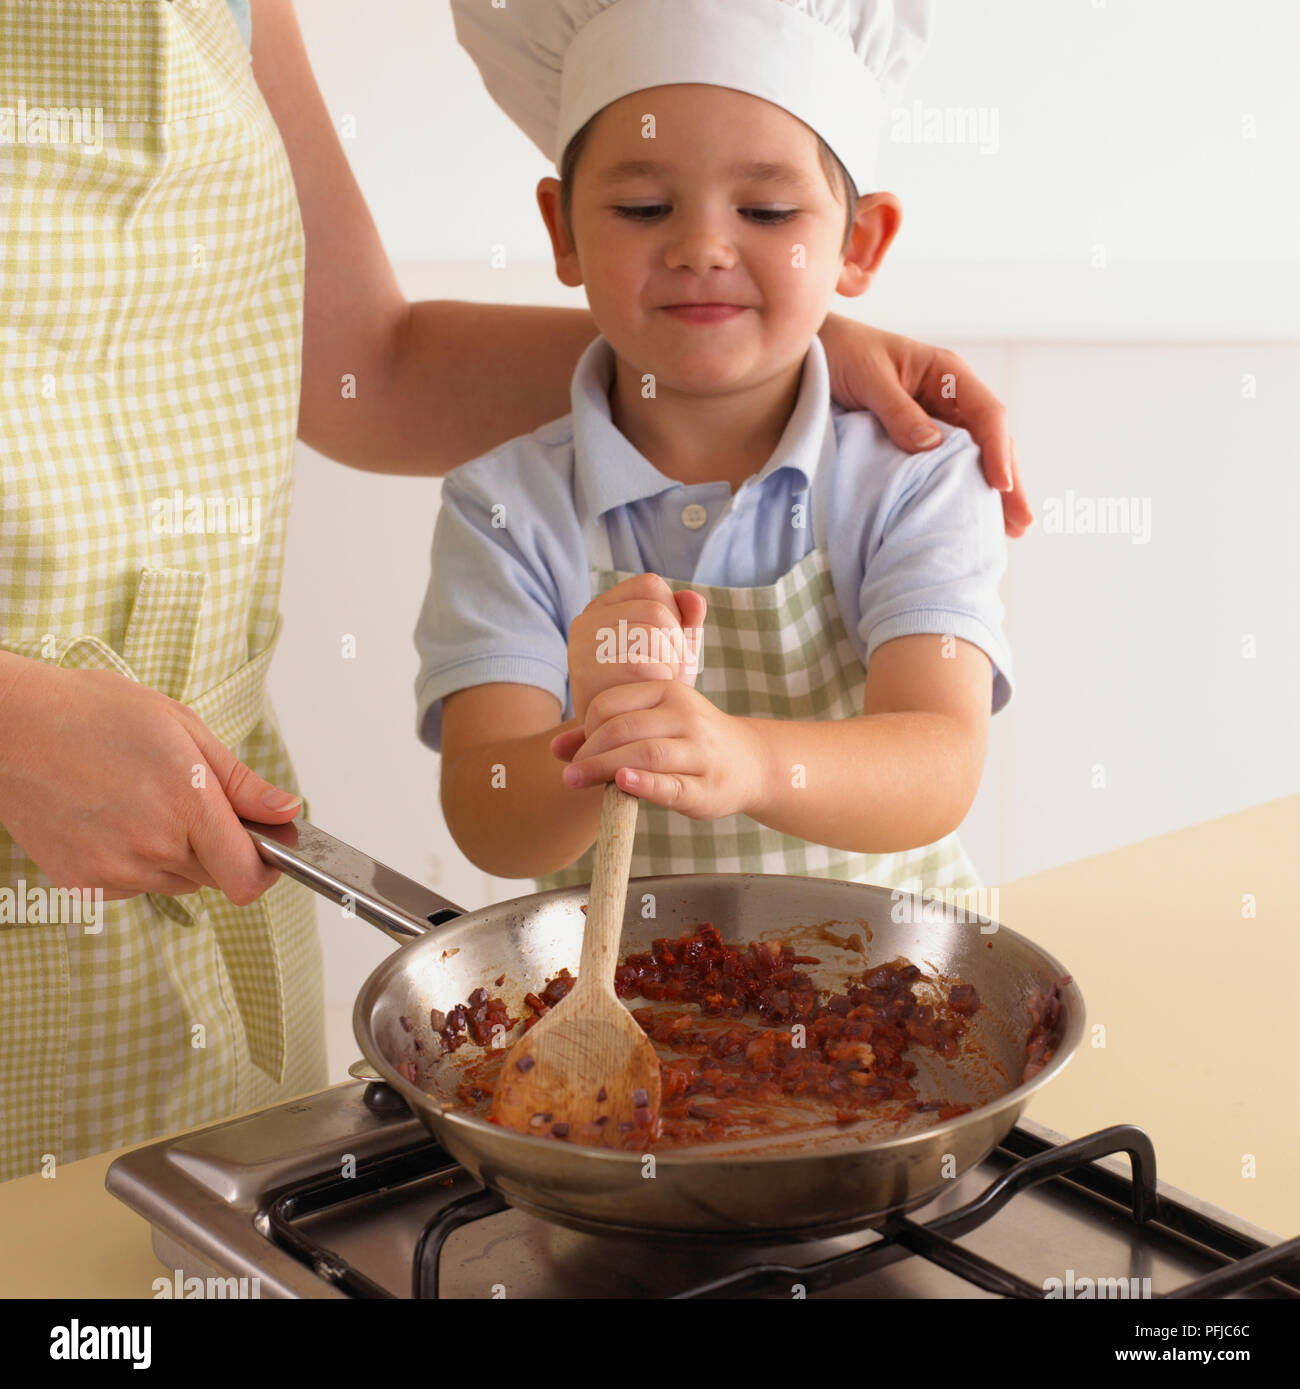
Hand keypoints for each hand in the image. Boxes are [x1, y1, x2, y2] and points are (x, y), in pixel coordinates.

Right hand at [0, 655, 302, 904]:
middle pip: (216, 878)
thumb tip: (286, 811)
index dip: (267, 869)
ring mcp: (113, 871)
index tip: (269, 852)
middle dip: (220, 849)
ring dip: (178, 856)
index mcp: (186, 805)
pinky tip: (115, 820)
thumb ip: (241, 782)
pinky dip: (137, 864)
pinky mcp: (81, 885)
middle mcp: (151, 847)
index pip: (247, 877)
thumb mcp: (183, 728)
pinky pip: (134, 887)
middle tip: (194, 804)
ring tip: (145, 803)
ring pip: (176, 883)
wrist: (10, 728)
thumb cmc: (92, 714)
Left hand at [550, 680, 762, 821]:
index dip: (585, 729)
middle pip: (624, 729)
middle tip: (569, 775)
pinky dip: (646, 784)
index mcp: (668, 692)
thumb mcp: (652, 724)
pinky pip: (674, 785)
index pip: (610, 704)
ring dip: (604, 768)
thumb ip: (605, 732)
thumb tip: (555, 749)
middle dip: (589, 752)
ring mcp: (700, 751)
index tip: (578, 752)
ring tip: (576, 781)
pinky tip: (623, 784)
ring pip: (646, 753)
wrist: (750, 762)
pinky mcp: (708, 786)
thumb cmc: (689, 741)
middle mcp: (686, 716)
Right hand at [566, 572, 706, 722]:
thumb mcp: (674, 650)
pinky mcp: (585, 679)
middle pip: (655, 611)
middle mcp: (585, 622)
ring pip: (650, 635)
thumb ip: (687, 622)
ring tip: (660, 684)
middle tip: (669, 672)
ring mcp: (580, 649)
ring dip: (670, 664)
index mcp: (603, 607)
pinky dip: (659, 682)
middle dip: (676, 644)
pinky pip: (641, 667)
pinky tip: (651, 698)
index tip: (670, 646)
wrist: (626, 739)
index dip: (674, 615)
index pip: (651, 586)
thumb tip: (693, 597)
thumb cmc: (652, 689)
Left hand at [819, 314, 1031, 537]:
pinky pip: (949, 464)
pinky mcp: (921, 437)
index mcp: (948, 374)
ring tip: (1010, 530)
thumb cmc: (843, 353)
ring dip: (992, 490)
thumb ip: (898, 410)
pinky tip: (972, 513)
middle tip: (1021, 523)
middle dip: (1009, 481)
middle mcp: (952, 396)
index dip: (997, 451)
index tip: (999, 486)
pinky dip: (963, 487)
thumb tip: (933, 446)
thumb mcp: (868, 377)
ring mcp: (939, 418)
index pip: (987, 414)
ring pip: (976, 456)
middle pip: (991, 441)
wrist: (816, 350)